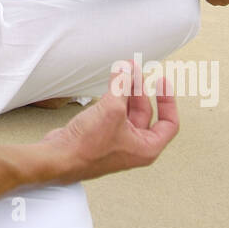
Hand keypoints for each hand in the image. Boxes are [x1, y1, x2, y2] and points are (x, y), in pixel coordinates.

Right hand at [41, 63, 178, 182]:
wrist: (59, 157)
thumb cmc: (88, 147)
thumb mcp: (112, 110)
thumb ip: (122, 86)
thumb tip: (127, 69)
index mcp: (147, 147)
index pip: (169, 123)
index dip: (168, 101)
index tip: (162, 82)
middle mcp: (134, 146)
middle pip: (145, 112)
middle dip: (139, 89)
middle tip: (134, 71)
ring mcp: (117, 141)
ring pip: (128, 110)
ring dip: (126, 90)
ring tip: (123, 71)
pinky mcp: (101, 135)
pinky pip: (113, 112)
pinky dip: (113, 97)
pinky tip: (111, 83)